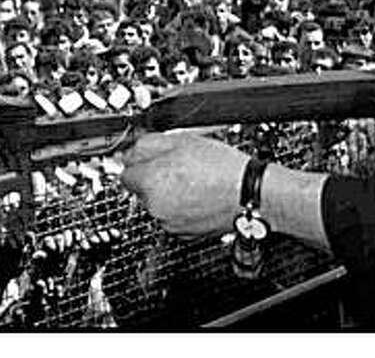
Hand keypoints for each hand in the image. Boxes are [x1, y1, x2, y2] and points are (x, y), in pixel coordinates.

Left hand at [120, 132, 249, 236]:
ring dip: (167, 194)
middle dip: (154, 178)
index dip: (139, 163)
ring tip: (193, 181)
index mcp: (151, 181)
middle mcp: (155, 206)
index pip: (126, 173)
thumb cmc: (222, 167)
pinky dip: (180, 209)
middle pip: (142, 190)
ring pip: (157, 204)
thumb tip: (133, 149)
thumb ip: (149, 144)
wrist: (249, 193)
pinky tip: (199, 195)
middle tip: (178, 166)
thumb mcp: (183, 140)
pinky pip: (172, 217)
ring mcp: (169, 222)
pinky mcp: (184, 234)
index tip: (147, 160)